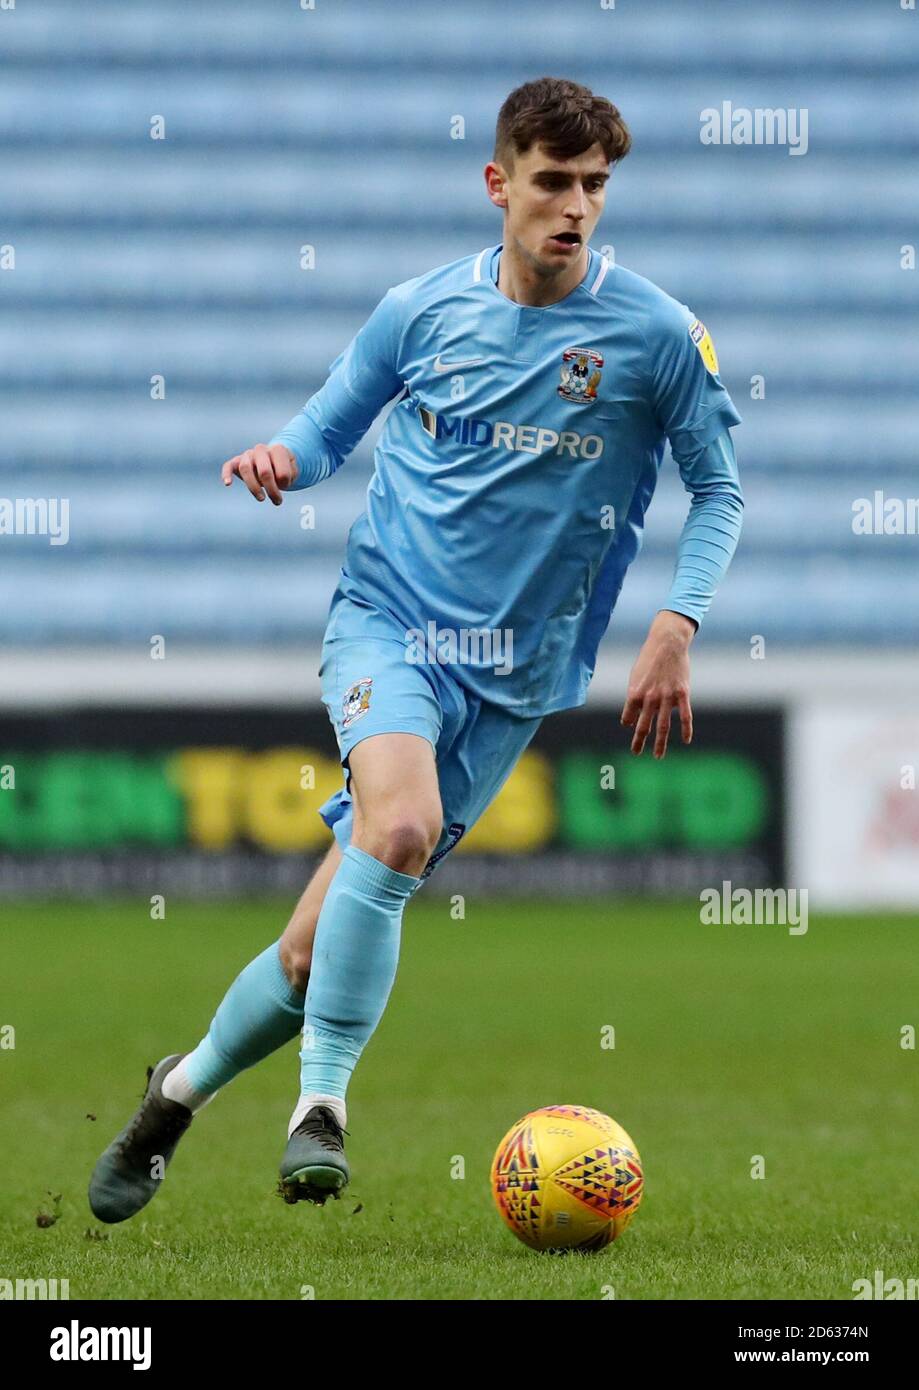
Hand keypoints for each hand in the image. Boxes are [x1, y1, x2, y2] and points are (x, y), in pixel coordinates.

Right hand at [221, 444, 297, 504]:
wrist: (274, 460)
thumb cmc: (284, 468)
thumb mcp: (293, 471)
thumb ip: (287, 475)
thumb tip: (278, 484)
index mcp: (277, 450)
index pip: (281, 470)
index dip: (285, 482)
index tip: (286, 486)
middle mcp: (261, 450)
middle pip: (264, 471)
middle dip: (271, 489)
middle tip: (277, 501)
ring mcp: (248, 455)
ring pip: (246, 468)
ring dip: (254, 487)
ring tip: (262, 498)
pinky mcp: (237, 461)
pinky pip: (228, 465)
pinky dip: (226, 474)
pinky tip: (227, 483)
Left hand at [620, 610, 694, 757]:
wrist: (667, 644)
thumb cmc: (649, 660)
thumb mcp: (635, 677)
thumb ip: (633, 698)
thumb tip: (629, 720)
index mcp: (635, 693)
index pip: (629, 717)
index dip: (630, 724)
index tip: (632, 729)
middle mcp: (649, 698)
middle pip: (644, 726)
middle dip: (639, 742)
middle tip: (636, 753)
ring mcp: (666, 697)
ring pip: (663, 726)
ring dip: (660, 743)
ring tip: (658, 756)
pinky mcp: (682, 694)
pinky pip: (685, 716)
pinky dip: (686, 729)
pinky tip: (686, 741)